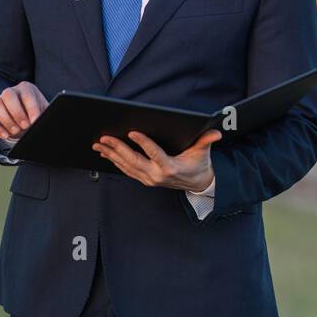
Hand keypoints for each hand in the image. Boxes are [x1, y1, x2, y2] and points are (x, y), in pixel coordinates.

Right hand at [0, 81, 48, 141]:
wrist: (26, 121)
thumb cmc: (37, 115)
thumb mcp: (44, 112)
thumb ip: (48, 114)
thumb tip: (51, 121)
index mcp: (26, 89)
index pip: (27, 94)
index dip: (31, 108)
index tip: (35, 121)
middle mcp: (11, 92)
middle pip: (8, 94)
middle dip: (17, 112)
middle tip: (25, 126)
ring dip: (6, 119)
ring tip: (16, 131)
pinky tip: (5, 135)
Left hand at [93, 129, 221, 190]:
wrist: (198, 184)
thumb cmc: (199, 164)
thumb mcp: (203, 152)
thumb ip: (207, 141)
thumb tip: (216, 133)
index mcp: (170, 167)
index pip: (154, 153)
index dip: (143, 143)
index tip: (132, 132)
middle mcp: (157, 175)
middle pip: (133, 161)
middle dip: (117, 148)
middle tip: (105, 137)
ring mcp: (149, 179)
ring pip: (126, 166)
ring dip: (112, 155)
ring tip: (100, 144)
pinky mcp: (145, 180)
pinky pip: (127, 171)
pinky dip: (116, 162)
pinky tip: (107, 154)